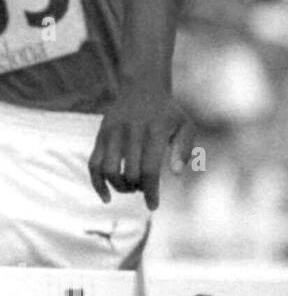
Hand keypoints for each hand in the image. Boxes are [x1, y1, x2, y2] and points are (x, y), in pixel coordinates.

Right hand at [89, 84, 196, 210]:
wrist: (142, 89)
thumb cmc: (169, 114)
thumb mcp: (185, 126)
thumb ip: (184, 149)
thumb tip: (176, 174)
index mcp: (155, 131)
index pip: (150, 169)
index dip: (150, 191)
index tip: (152, 206)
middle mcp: (132, 132)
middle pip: (130, 173)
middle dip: (138, 189)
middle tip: (145, 189)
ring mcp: (113, 133)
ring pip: (109, 171)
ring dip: (119, 187)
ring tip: (131, 188)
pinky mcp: (101, 136)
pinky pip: (93, 164)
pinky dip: (97, 183)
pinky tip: (107, 197)